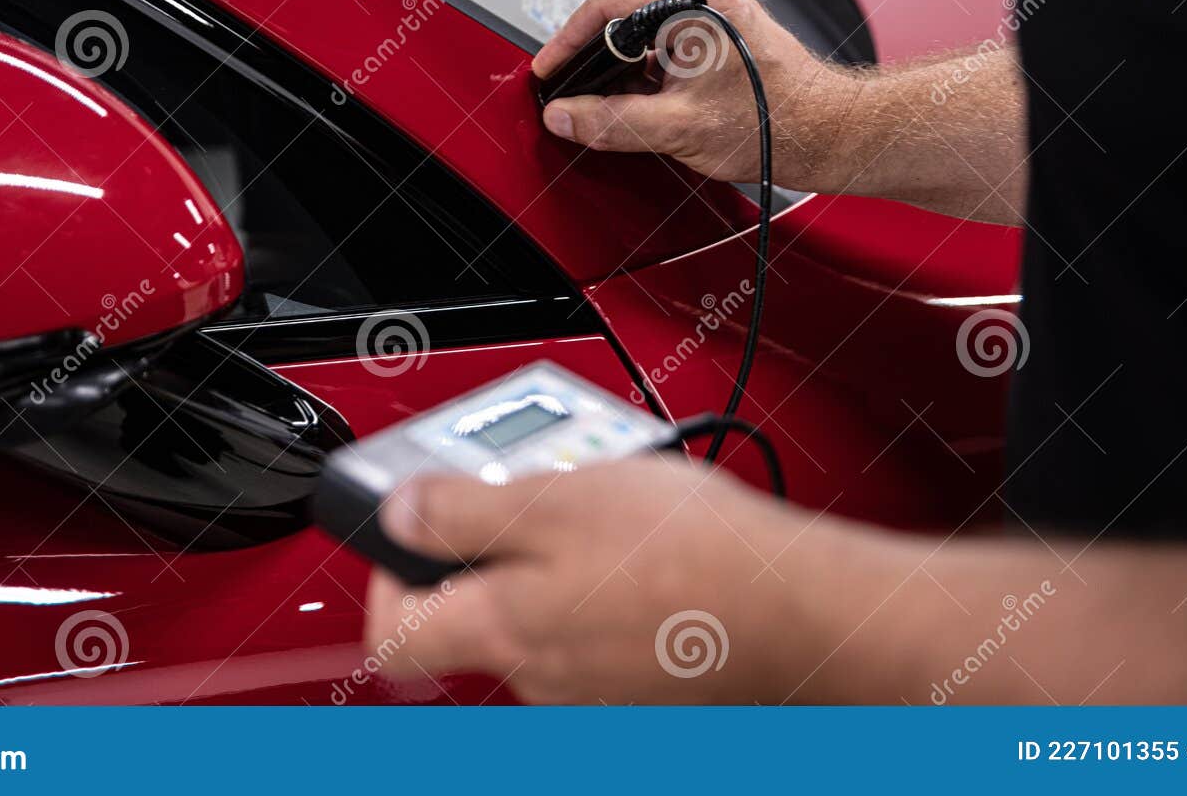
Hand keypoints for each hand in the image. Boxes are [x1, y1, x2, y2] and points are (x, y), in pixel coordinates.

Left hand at [361, 455, 816, 703]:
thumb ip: (460, 510)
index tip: (412, 529)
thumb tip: (396, 513)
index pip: (391, 636)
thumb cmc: (690, 555)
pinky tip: (646, 549)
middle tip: (526, 495)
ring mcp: (594, 692)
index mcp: (503, 628)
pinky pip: (598, 633)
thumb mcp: (557, 497)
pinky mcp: (644, 688)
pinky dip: (606, 591)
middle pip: (470, 621)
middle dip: (488, 552)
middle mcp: (539, 678)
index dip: (386, 577)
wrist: (800, 612)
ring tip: (604, 507)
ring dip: (556, 565)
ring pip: (541, 621)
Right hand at [532, 0, 861, 187]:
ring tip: (611, 109)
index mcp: (695, 1)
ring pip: (644, 34)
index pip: (605, 6)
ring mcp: (717, 13)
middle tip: (571, 96)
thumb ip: (610, 122)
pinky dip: (647, 75)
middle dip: (593, 62)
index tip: (548, 72)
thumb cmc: (777, 121)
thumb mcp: (677, 129)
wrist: (830, 133)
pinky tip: (643, 107)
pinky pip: (667, 45)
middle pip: (623, 18)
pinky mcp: (724, 34)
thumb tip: (565, 118)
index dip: (566, 42)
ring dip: (621, 72)